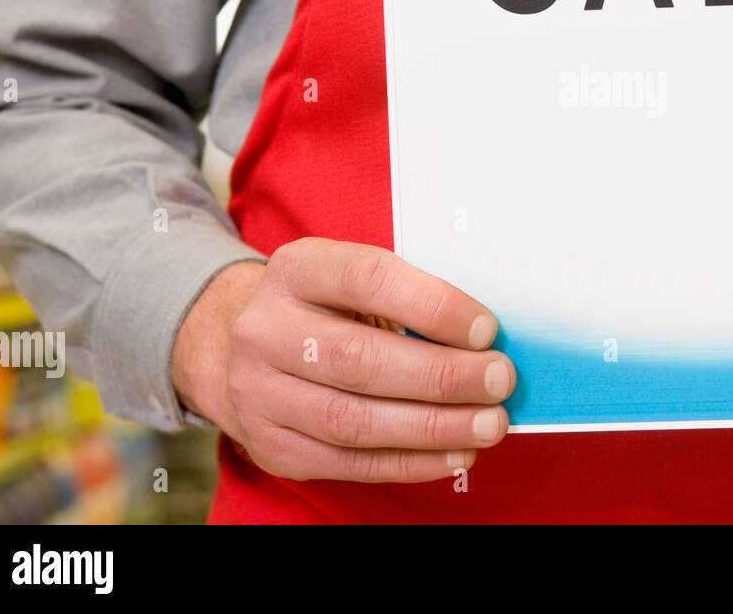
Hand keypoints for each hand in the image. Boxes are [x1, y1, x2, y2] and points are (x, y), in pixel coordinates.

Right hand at [172, 238, 514, 482]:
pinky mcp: (271, 446)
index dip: (432, 305)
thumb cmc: (322, 308)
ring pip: (355, 420)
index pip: (368, 279)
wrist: (234, 347)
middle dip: (442, 375)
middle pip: (361, 359)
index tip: (485, 329)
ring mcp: (260, 393)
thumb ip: (407, 295)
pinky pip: (350, 462)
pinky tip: (457, 453)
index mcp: (296, 270)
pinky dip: (411, 462)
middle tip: (499, 380)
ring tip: (489, 424)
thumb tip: (485, 337)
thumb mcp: (349, 279)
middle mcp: (265, 330)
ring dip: (434, 427)